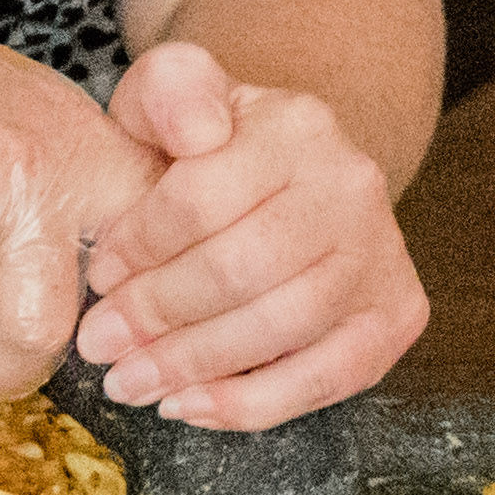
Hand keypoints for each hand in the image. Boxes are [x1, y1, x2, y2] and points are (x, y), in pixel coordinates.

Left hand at [73, 40, 428, 429]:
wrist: (297, 177)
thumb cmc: (217, 149)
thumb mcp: (179, 96)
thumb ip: (172, 89)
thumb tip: (200, 133)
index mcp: (297, 125)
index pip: (201, 195)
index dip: (138, 246)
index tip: (98, 273)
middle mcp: (353, 186)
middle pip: (241, 270)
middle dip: (157, 315)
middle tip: (100, 343)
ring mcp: (383, 254)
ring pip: (282, 327)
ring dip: (193, 365)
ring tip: (130, 381)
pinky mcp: (396, 316)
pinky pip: (325, 378)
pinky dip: (251, 404)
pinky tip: (190, 405)